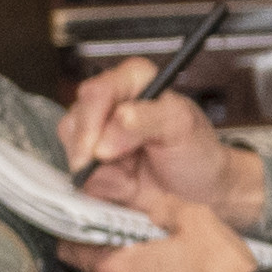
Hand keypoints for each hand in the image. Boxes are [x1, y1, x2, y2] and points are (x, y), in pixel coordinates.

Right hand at [65, 62, 242, 220]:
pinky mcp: (94, 161)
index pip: (98, 90)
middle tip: (111, 165)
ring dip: (99, 170)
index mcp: (134, 82)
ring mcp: (98, 133)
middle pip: (76, 119)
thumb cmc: (198, 150)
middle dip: (92, 150)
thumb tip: (117, 120)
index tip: (99, 148)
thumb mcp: (182, 128)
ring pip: (72, 148)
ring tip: (132, 174)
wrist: (200, 188)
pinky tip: (127, 185)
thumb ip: (149, 119)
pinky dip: (101, 186)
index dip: (94, 119)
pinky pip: (80, 175)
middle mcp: (112, 104)